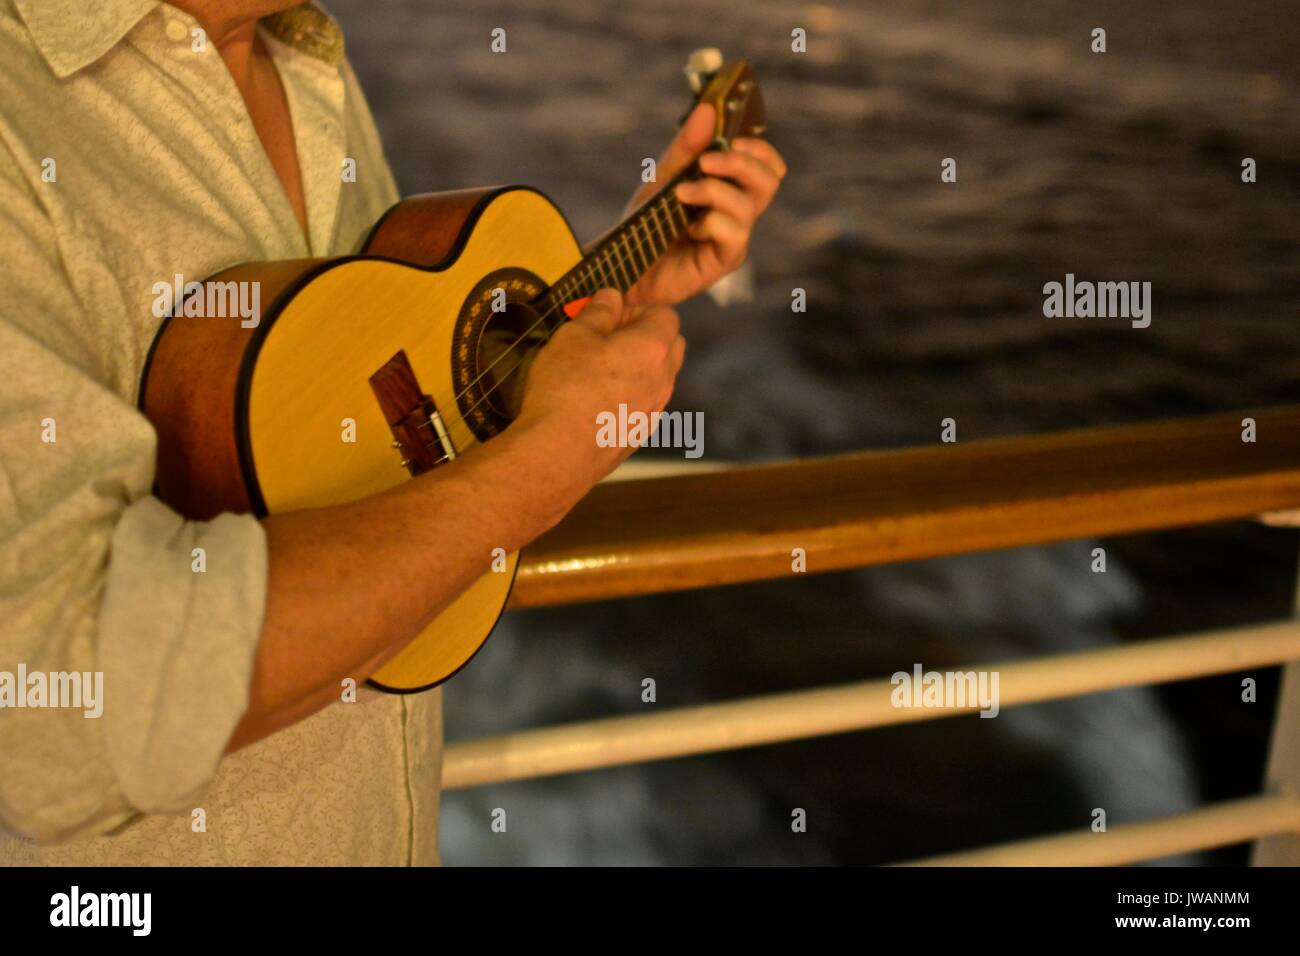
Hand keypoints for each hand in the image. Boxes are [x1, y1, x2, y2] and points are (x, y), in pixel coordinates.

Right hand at [515, 288, 685, 483]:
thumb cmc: (565, 386)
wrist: (558, 454)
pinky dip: (629, 396)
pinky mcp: (640, 436)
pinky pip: (644, 405)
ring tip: (596, 373)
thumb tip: (613, 296)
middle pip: (671, 346)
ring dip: (637, 368)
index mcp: (654, 347)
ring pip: (658, 378)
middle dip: (646, 337)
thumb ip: (598, 312)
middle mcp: (664, 379)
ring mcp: (655, 411)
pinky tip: (595, 403)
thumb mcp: (574, 336)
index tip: (609, 317)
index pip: (667, 314)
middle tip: (605, 341)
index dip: (639, 309)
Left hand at [625, 103, 785, 307]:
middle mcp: (738, 214)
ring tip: (682, 194)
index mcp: (730, 191)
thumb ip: (686, 148)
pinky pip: (735, 235)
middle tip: (706, 161)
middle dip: (740, 164)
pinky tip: (688, 229)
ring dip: (714, 191)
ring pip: (749, 206)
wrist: (623, 267)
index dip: (759, 150)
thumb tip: (708, 109)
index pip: (768, 167)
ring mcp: (734, 239)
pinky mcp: (724, 262)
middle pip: (769, 182)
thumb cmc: (646, 225)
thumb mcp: (663, 179)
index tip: (733, 140)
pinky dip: (711, 222)